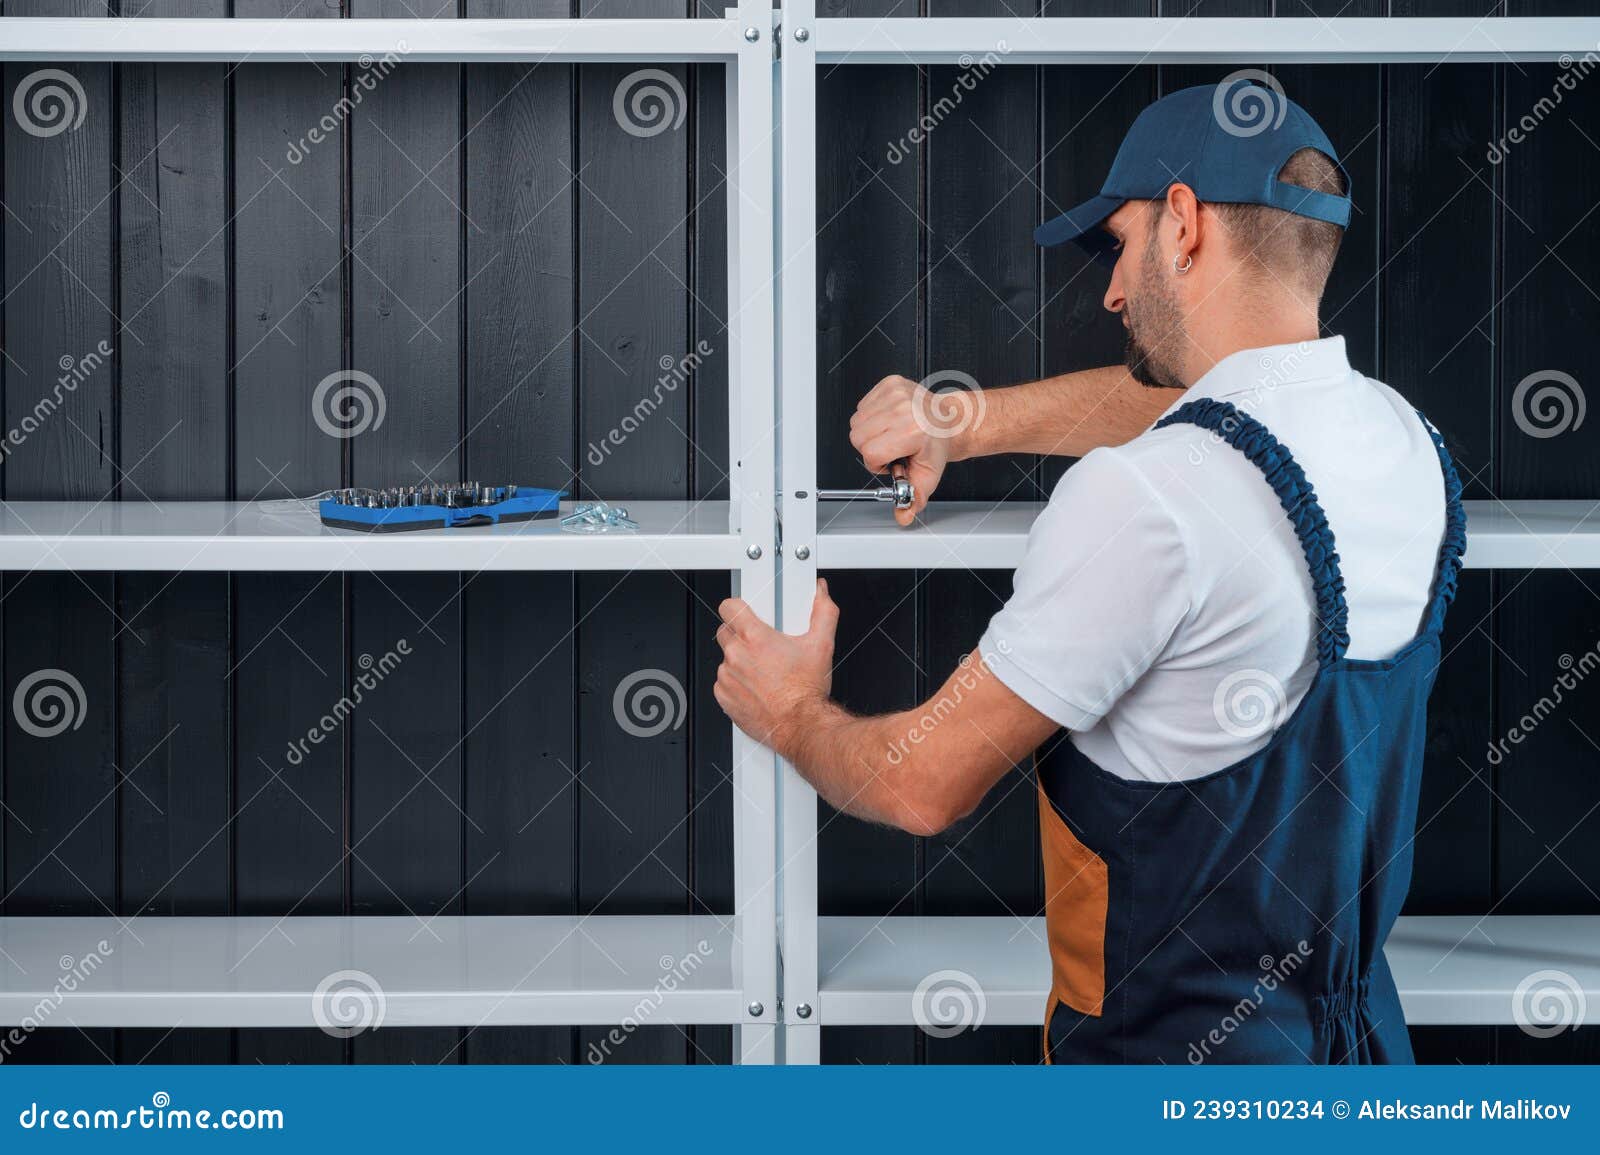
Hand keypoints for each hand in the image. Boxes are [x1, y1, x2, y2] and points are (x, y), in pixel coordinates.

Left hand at [713, 580, 838, 751]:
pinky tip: (756, 688)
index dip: (736, 608)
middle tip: (761, 647)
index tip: (743, 613)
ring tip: (763, 673)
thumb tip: (821, 595)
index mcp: (755, 638)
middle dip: (741, 636)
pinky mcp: (723, 697)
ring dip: (739, 662)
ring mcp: (727, 677)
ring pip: (725, 659)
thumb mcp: (822, 644)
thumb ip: (823, 612)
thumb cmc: (806, 691)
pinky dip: (736, 684)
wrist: (801, 725)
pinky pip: (723, 682)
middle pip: (725, 632)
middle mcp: (736, 655)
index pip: (728, 607)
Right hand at [849, 375, 971, 525]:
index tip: (891, 460)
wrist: (947, 420)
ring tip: (890, 434)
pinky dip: (872, 415)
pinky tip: (889, 420)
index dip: (877, 462)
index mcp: (913, 431)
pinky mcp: (890, 383)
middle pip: (858, 436)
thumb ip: (913, 499)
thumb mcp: (927, 477)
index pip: (871, 452)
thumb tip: (903, 516)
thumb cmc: (935, 445)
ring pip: (857, 421)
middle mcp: (904, 409)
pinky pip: (863, 405)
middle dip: (870, 447)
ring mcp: (896, 393)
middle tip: (890, 447)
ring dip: (870, 432)